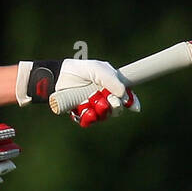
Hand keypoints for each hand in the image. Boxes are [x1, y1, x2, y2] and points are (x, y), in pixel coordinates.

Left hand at [15, 59, 139, 126]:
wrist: (58, 77)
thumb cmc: (79, 70)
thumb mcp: (97, 69)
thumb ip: (111, 79)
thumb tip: (123, 94)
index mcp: (112, 87)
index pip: (127, 98)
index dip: (132, 102)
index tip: (133, 106)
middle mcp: (105, 99)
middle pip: (117, 110)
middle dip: (114, 106)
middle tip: (107, 100)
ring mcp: (94, 108)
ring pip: (103, 116)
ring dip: (98, 111)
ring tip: (89, 101)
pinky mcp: (83, 115)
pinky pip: (90, 121)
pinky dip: (87, 116)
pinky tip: (82, 108)